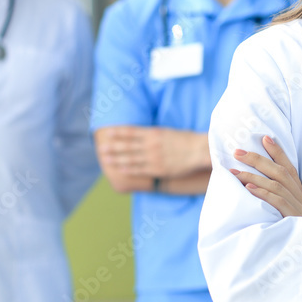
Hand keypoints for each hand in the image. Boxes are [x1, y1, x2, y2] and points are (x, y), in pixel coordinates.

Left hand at [95, 126, 209, 177]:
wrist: (200, 150)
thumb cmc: (187, 140)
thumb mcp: (168, 131)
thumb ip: (154, 133)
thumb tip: (144, 133)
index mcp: (154, 133)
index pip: (131, 132)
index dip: (118, 132)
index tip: (108, 132)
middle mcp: (151, 144)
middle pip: (127, 145)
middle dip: (113, 146)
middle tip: (101, 147)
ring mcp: (153, 157)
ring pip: (131, 158)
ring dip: (117, 158)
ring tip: (106, 158)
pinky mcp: (158, 168)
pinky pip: (140, 169)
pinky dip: (129, 169)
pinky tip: (121, 168)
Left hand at [231, 136, 301, 223]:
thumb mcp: (297, 217)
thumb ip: (284, 204)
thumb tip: (261, 194)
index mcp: (301, 195)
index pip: (289, 168)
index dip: (278, 151)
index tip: (264, 137)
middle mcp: (301, 198)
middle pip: (280, 172)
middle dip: (257, 159)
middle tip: (237, 151)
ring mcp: (300, 208)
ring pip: (277, 185)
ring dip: (254, 176)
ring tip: (235, 171)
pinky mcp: (295, 219)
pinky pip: (278, 203)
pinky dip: (263, 194)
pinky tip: (248, 189)